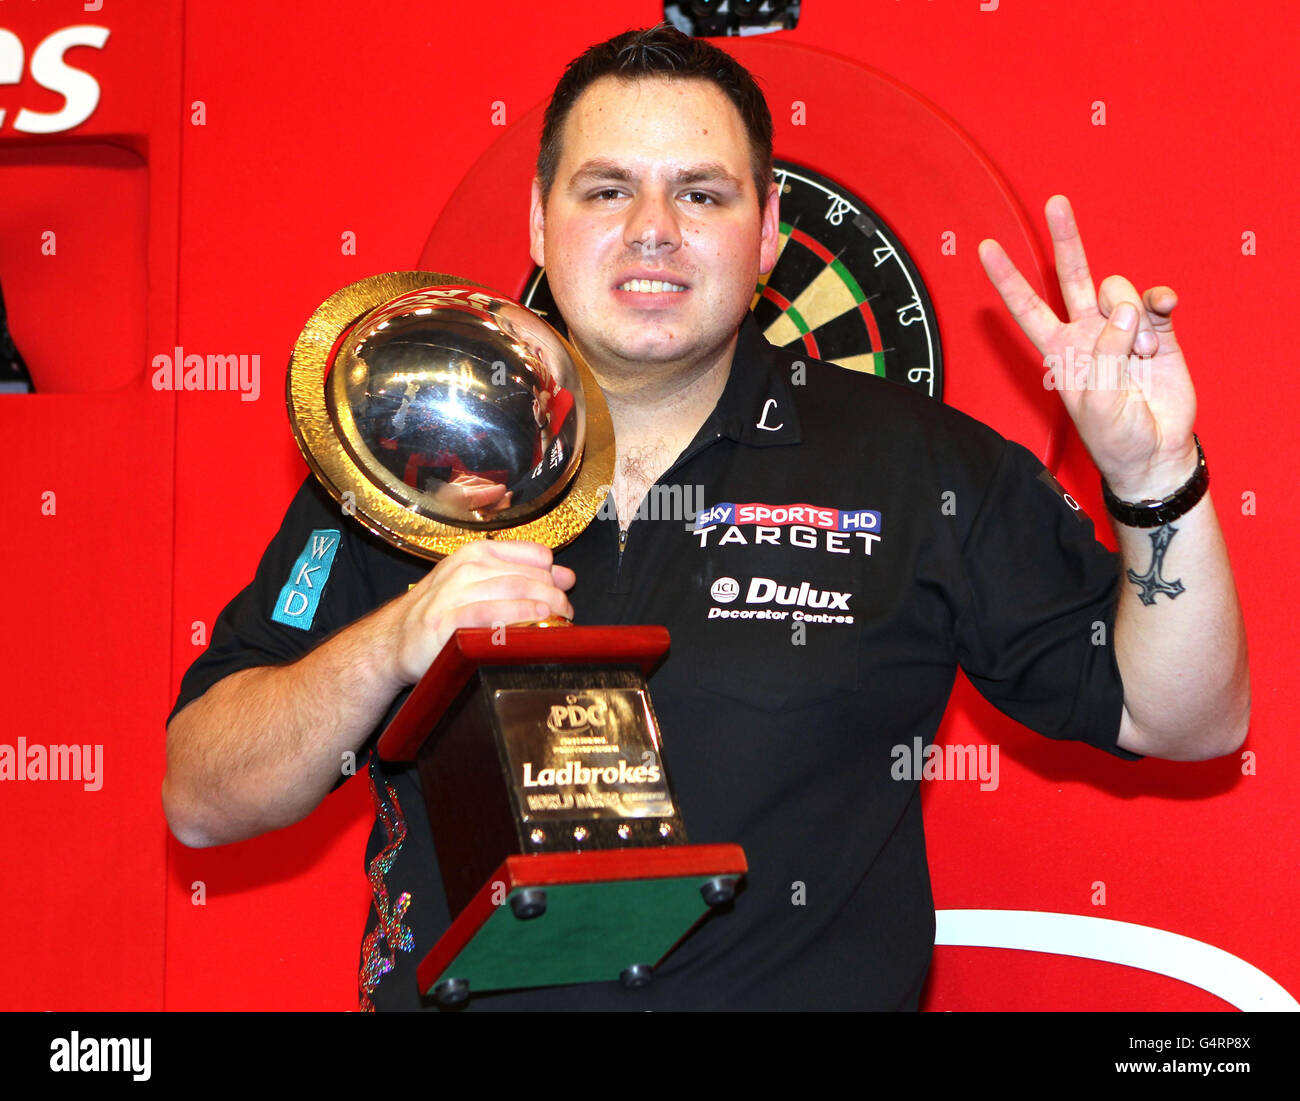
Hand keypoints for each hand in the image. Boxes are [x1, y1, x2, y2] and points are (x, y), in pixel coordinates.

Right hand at [389, 540, 574, 684]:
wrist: (393, 641)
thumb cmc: (441, 613)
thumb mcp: (480, 585)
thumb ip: (521, 577)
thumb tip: (567, 576)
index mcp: (476, 553)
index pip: (533, 554)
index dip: (555, 573)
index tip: (566, 589)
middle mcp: (465, 568)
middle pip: (528, 576)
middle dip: (556, 594)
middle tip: (568, 612)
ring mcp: (454, 593)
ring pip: (513, 591)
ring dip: (544, 605)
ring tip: (559, 620)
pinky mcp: (446, 621)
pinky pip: (491, 614)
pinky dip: (517, 617)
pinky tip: (535, 622)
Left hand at [978, 195, 1197, 499]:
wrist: (1156, 453)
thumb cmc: (1117, 437)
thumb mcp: (1099, 403)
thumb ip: (1107, 353)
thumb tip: (1126, 310)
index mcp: (1059, 351)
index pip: (1026, 308)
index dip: (1007, 278)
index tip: (984, 247)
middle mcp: (1087, 332)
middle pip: (1071, 277)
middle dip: (1065, 240)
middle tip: (1056, 203)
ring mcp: (1123, 327)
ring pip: (1118, 290)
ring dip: (1133, 319)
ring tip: (1143, 356)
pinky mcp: (1158, 329)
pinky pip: (1155, 298)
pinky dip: (1160, 302)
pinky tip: (1164, 312)